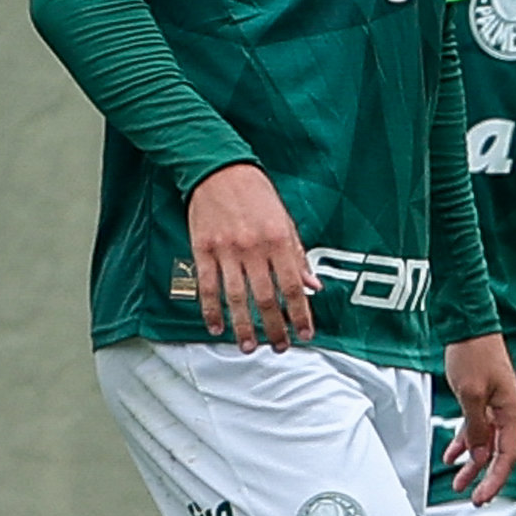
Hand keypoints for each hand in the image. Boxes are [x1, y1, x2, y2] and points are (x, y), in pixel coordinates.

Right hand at [186, 163, 316, 351]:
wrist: (218, 169)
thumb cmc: (256, 194)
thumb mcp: (285, 221)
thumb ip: (298, 256)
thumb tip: (314, 285)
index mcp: (278, 241)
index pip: (294, 286)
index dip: (301, 313)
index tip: (306, 333)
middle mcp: (253, 248)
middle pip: (266, 297)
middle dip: (275, 327)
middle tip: (280, 346)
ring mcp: (226, 250)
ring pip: (236, 297)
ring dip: (243, 326)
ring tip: (250, 346)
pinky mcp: (202, 249)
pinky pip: (207, 286)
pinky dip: (211, 310)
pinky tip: (217, 327)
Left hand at [442, 334, 515, 504]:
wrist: (468, 325)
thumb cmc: (473, 353)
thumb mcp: (470, 395)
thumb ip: (475, 428)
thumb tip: (478, 456)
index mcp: (511, 410)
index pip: (507, 455)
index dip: (496, 479)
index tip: (483, 497)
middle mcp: (506, 410)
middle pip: (498, 452)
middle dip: (484, 477)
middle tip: (474, 498)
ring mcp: (495, 405)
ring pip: (485, 443)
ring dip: (472, 463)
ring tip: (458, 481)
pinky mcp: (482, 398)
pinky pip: (476, 428)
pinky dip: (464, 443)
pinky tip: (452, 454)